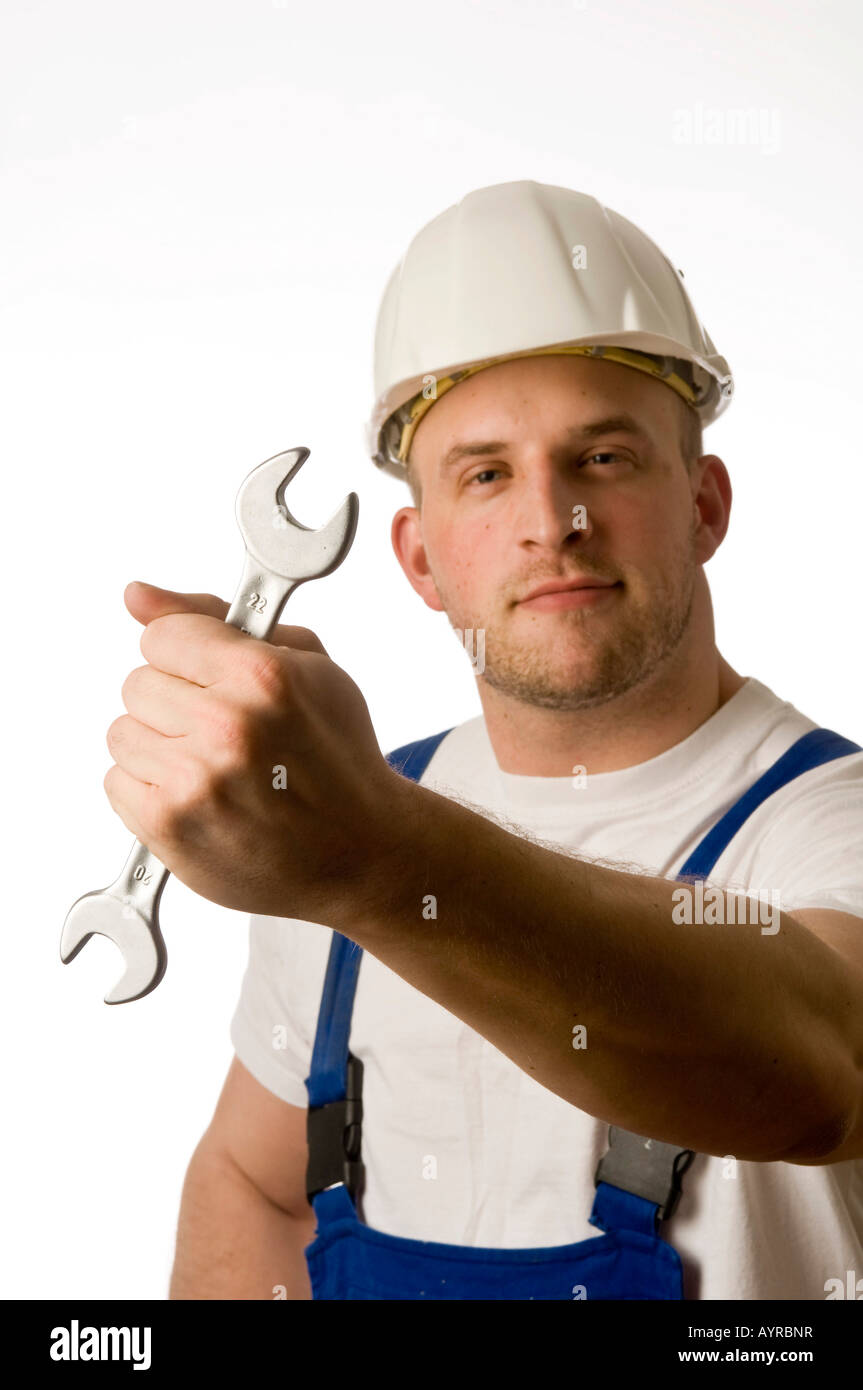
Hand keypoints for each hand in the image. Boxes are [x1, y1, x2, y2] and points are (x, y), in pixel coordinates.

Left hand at [103, 581, 406, 921]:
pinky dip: (151, 789)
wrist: (360, 852)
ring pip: (122, 732)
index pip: (162, 636)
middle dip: (176, 701)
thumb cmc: (337, 758)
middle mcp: (226, 726)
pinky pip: (117, 782)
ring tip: (213, 767)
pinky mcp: (168, 826)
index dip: (188, 655)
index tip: (211, 676)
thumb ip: (217, 621)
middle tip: (224, 730)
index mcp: (263, 676)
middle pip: (138, 683)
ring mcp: (193, 781)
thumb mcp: (307, 667)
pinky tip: (200, 797)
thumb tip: (138, 595)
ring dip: (159, 746)